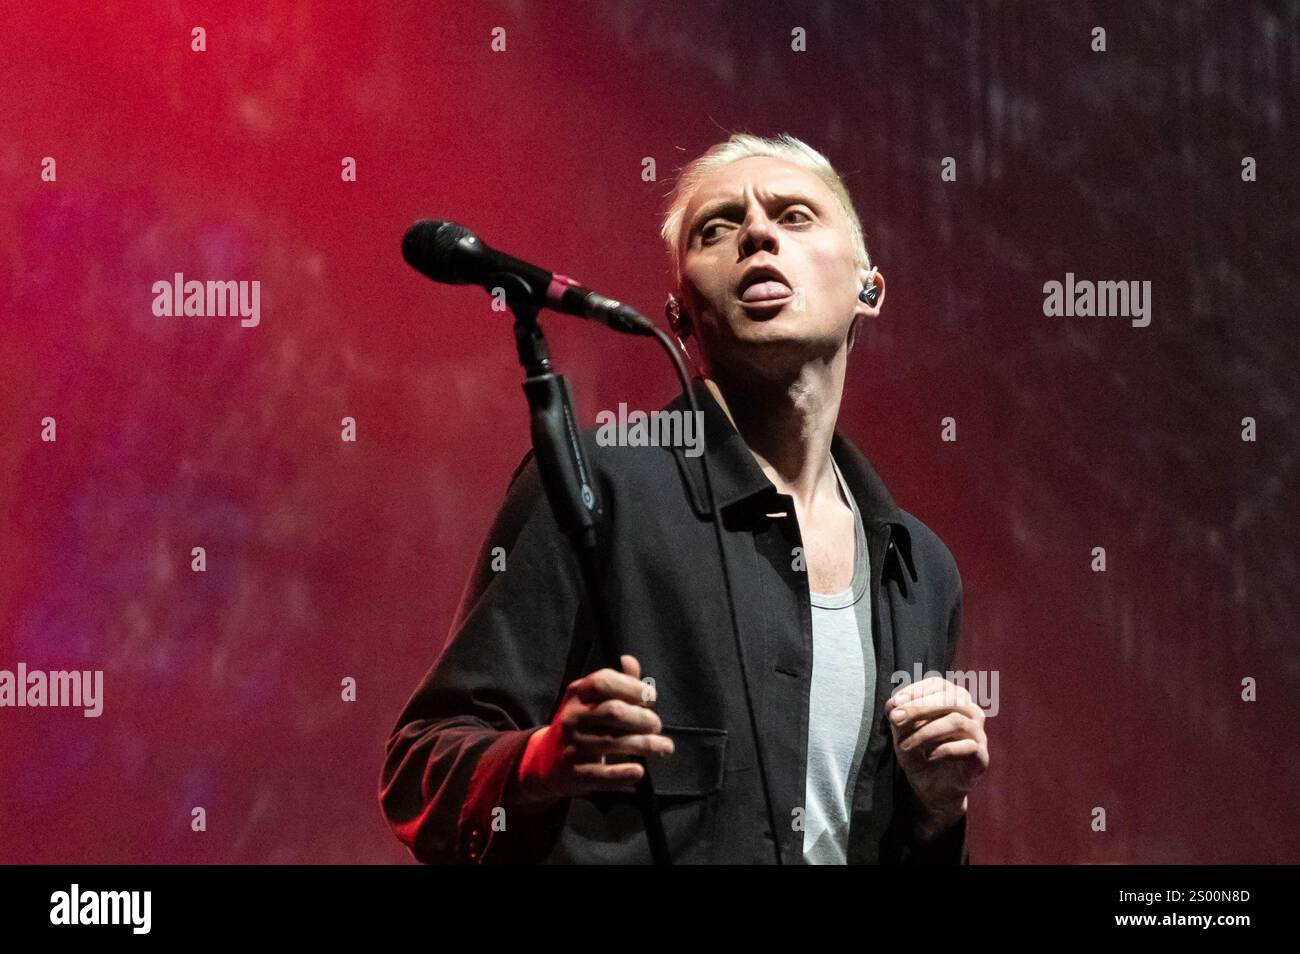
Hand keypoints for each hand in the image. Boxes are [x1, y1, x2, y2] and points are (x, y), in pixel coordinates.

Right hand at [511, 655, 673, 805]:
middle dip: (644, 718)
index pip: (604, 682)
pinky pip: (604, 774)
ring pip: (614, 743)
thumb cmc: (581, 724)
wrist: (545, 760)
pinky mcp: (574, 773)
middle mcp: (571, 717)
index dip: (632, 687)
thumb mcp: (591, 700)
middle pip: (614, 712)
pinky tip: (640, 771)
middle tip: (657, 725)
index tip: (651, 697)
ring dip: (647, 745)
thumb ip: (616, 682)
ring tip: (665, 747)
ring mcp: (571, 746)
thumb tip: (630, 661)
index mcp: (576, 694)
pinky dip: (625, 773)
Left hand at [885, 676, 988, 838]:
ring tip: (906, 745)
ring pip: (956, 721)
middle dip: (919, 707)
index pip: (938, 684)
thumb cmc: (919, 752)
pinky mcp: (981, 757)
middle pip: (950, 698)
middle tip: (896, 719)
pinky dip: (945, 749)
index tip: (895, 703)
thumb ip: (898, 715)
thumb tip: (893, 704)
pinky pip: (968, 747)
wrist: (930, 788)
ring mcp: (978, 734)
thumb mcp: (902, 731)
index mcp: (953, 699)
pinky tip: (929, 756)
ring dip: (926, 732)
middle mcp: (970, 712)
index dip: (916, 690)